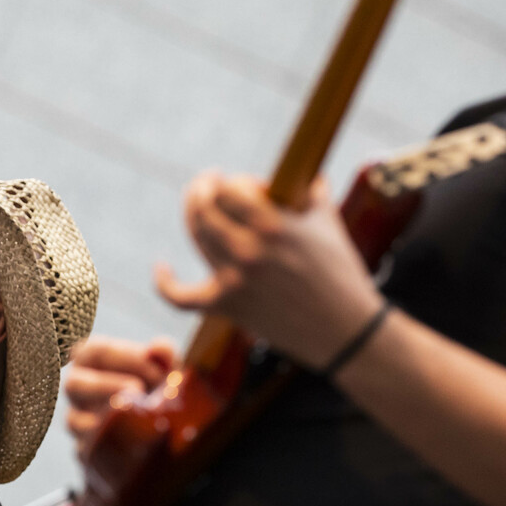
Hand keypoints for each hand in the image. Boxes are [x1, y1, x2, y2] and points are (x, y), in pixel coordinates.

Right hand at [64, 336, 179, 445]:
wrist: (155, 432)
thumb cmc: (155, 390)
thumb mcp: (163, 369)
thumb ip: (163, 354)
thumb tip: (158, 348)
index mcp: (90, 361)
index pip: (95, 351)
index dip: (127, 358)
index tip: (158, 372)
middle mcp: (77, 390)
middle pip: (73, 384)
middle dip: (106, 386)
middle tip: (139, 392)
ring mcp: (77, 422)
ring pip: (75, 422)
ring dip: (105, 420)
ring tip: (135, 418)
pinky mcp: (85, 452)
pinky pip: (87, 451)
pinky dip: (109, 446)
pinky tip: (134, 442)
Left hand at [154, 172, 385, 369]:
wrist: (344, 330)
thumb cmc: (341, 273)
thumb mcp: (329, 222)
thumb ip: (312, 191)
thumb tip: (303, 174)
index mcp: (273, 225)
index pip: (227, 189)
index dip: (227, 182)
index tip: (236, 184)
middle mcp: (248, 251)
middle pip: (203, 210)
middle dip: (200, 190)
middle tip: (205, 184)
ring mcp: (233, 280)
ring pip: (197, 239)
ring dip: (194, 218)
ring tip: (200, 209)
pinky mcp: (226, 306)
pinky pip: (181, 297)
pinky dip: (165, 283)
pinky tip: (161, 267)